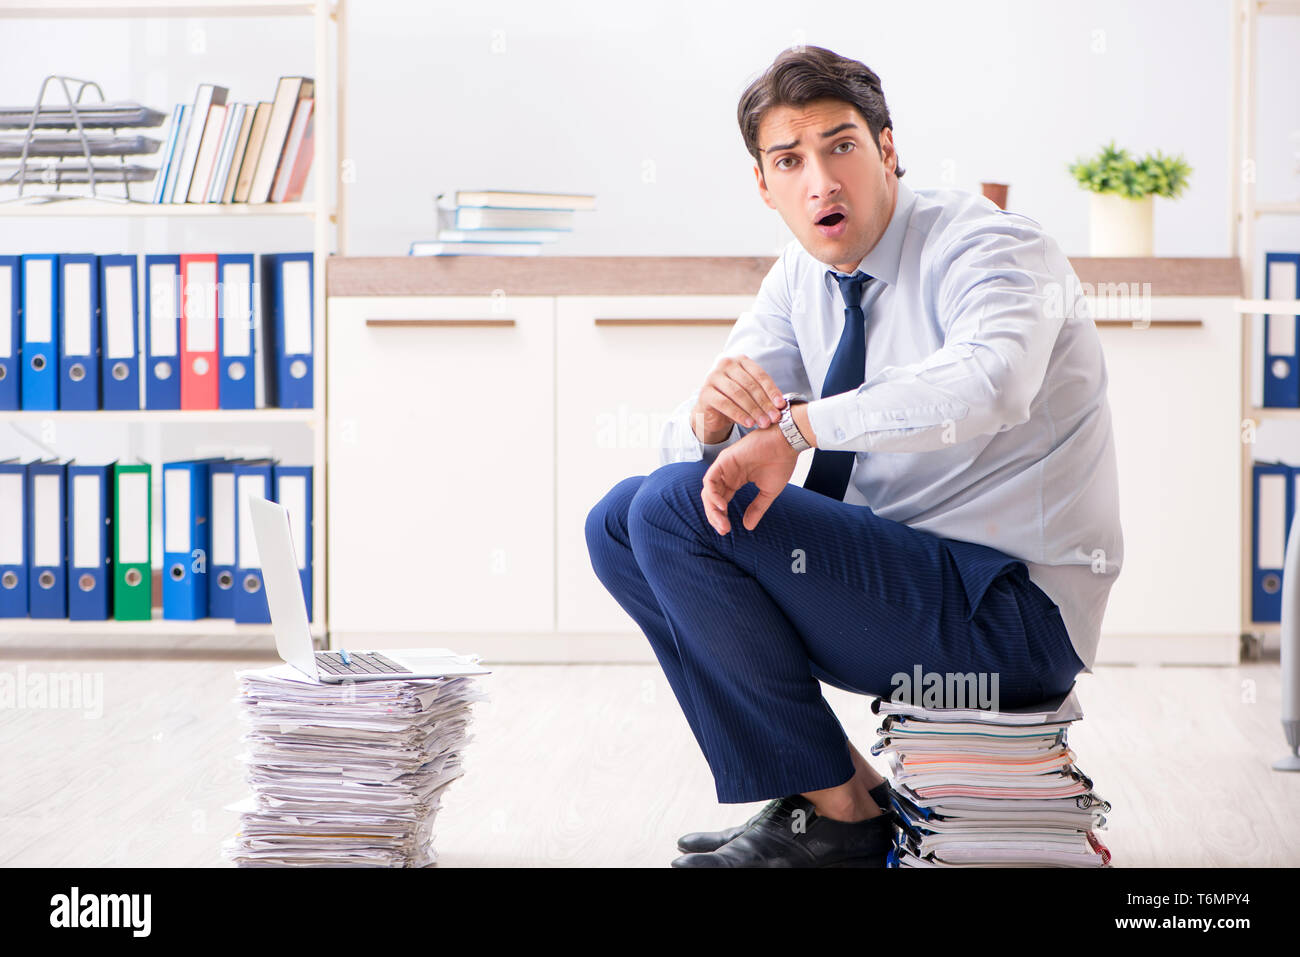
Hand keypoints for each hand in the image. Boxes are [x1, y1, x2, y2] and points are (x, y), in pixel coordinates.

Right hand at [692, 355, 786, 442]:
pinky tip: (749, 423)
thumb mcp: (750, 393)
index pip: (759, 375)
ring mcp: (713, 377)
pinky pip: (725, 404)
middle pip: (749, 385)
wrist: (711, 412)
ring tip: (763, 423)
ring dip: (753, 410)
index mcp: (740, 360)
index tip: (781, 405)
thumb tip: (781, 405)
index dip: (772, 390)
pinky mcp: (705, 393)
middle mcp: (725, 364)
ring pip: (738, 394)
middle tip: (774, 417)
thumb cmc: (735, 400)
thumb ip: (763, 394)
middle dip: (764, 403)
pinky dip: (739, 414)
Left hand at [701, 419, 799, 533]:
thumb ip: (756, 508)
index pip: (721, 501)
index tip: (727, 530)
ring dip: (712, 508)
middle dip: (715, 516)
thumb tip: (747, 527)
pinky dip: (713, 494)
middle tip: (724, 530)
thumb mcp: (767, 492)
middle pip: (712, 498)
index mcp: (735, 480)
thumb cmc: (780, 463)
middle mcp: (727, 474)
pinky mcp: (724, 460)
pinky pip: (710, 479)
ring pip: (708, 490)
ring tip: (722, 522)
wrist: (787, 444)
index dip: (721, 517)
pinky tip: (722, 506)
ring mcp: (724, 466)